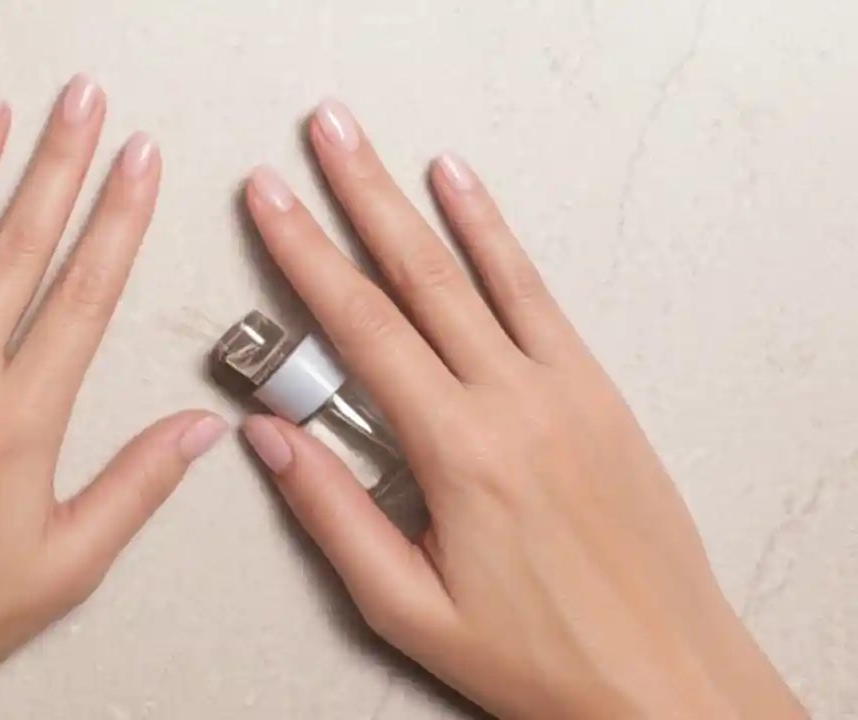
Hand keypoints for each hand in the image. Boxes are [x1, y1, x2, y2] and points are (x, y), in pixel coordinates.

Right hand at [241, 100, 804, 718]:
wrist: (664, 679)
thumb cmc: (541, 655)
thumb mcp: (408, 606)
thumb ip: (333, 515)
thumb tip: (271, 441)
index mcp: (461, 453)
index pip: (363, 329)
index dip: (307, 257)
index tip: (273, 205)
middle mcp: (517, 403)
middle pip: (420, 276)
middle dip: (361, 197)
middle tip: (324, 138)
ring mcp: (566, 390)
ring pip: (483, 272)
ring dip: (427, 203)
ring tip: (388, 150)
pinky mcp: (597, 394)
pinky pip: (539, 297)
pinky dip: (501, 242)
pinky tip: (474, 205)